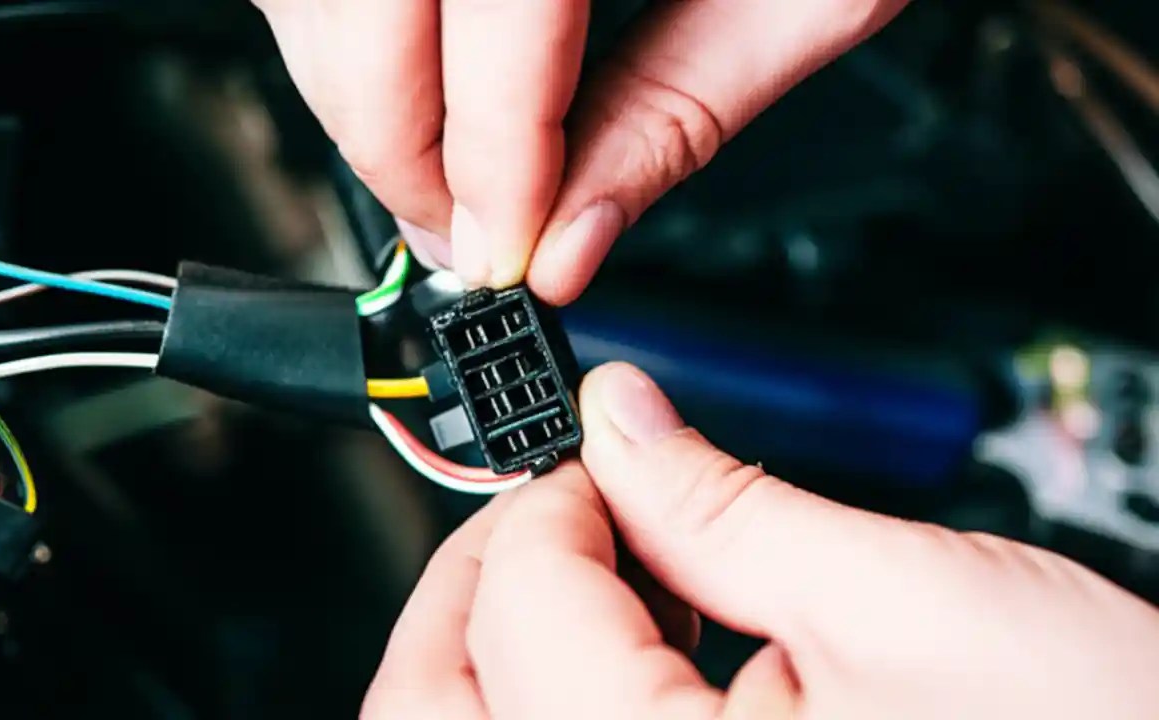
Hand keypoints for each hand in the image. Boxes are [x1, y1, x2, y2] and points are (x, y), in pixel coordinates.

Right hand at [254, 1, 908, 303]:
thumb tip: (572, 237)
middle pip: (362, 16)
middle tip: (466, 233)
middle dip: (398, 153)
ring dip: (358, 100)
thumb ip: (676, 110)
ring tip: (446, 168)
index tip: (506, 252)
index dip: (490, 162)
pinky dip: (345, 38)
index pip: (497, 17)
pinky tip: (416, 79)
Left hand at [361, 363, 1158, 718]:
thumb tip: (616, 419)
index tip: (600, 454)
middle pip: (432, 705)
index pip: (520, 611)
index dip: (552, 500)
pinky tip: (637, 646)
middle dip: (482, 582)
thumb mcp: (901, 599)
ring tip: (606, 569)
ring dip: (507, 638)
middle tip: (555, 508)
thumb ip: (724, 507)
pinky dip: (557, 692)